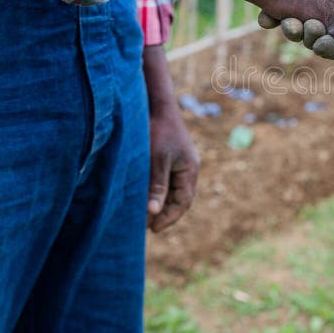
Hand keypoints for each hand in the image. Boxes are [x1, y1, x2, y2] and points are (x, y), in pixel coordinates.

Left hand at [147, 103, 199, 231]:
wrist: (156, 104)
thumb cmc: (158, 131)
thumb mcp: (157, 161)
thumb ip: (157, 186)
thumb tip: (153, 212)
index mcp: (190, 170)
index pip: (183, 201)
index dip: (169, 217)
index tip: (153, 229)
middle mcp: (188, 167)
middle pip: (179, 198)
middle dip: (165, 213)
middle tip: (146, 227)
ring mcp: (180, 162)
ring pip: (172, 189)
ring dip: (160, 202)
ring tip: (143, 215)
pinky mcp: (170, 157)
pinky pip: (166, 180)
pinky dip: (157, 191)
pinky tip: (143, 195)